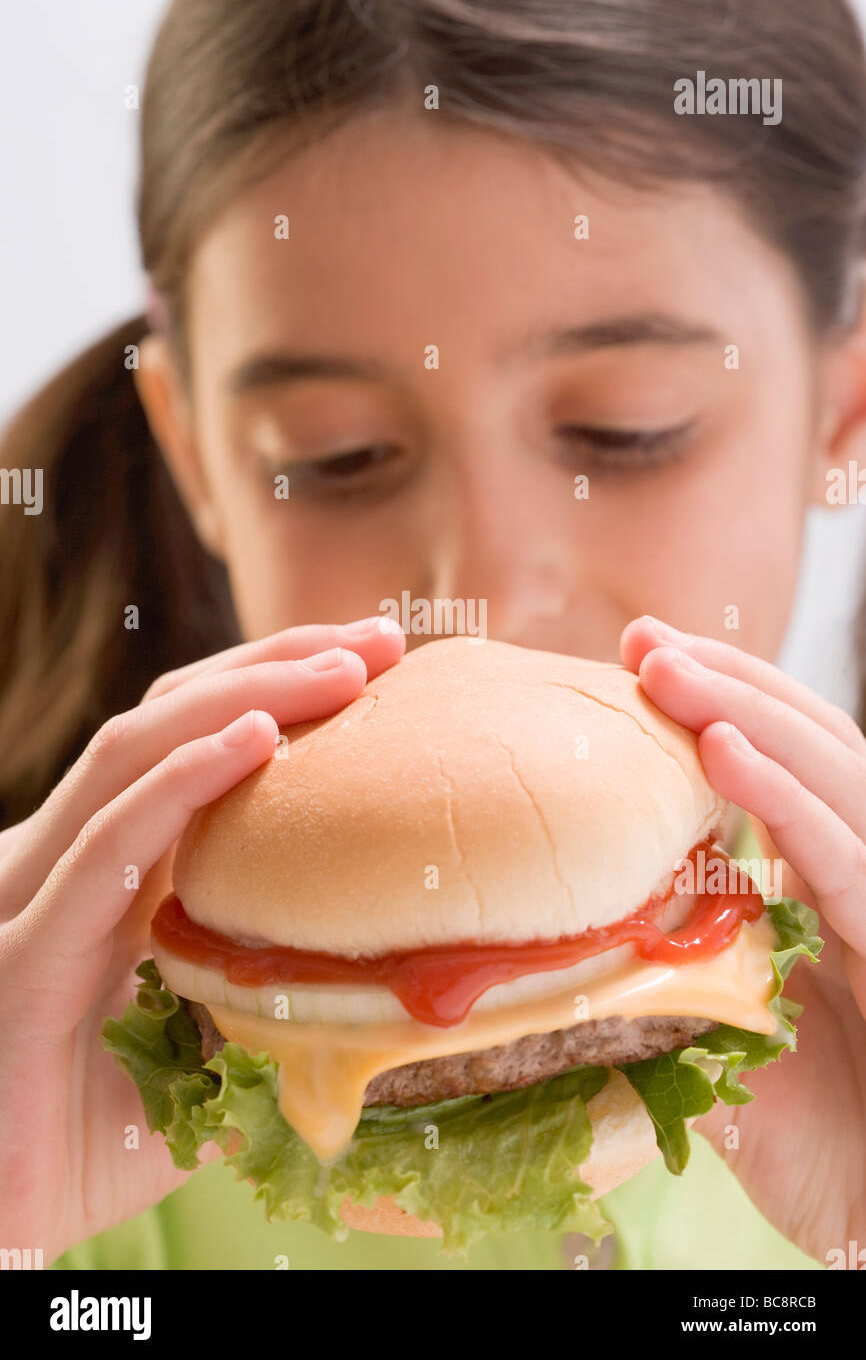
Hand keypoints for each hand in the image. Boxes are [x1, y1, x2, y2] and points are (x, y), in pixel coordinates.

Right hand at [0, 617, 404, 1262]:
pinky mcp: (25, 950)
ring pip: (134, 754)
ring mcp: (39, 892)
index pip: (193, 745)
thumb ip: (269, 991)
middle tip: (382, 639)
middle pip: (169, 719)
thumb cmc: (98, 1141)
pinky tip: (254, 739)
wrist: (1, 1225)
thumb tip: (383, 966)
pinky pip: (108, 845)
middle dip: (278, 665)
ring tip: (345, 668)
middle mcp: (71, 859)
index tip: (377, 666)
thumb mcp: (210, 1044)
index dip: (277, 689)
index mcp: (116, 871)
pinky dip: (182, 782)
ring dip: (246, 696)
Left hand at [620, 615, 865, 1265]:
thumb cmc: (819, 1145)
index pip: (780, 769)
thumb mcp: (723, 1043)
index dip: (719, 705)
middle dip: (727, 685)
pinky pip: (847, 860)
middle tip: (644, 639)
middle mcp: (861, 880)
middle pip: (809, 751)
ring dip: (749, 714)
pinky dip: (788, 801)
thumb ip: (665, 982)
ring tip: (670, 667)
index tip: (639, 659)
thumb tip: (556, 942)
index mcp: (821, 893)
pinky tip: (726, 750)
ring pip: (835, 782)